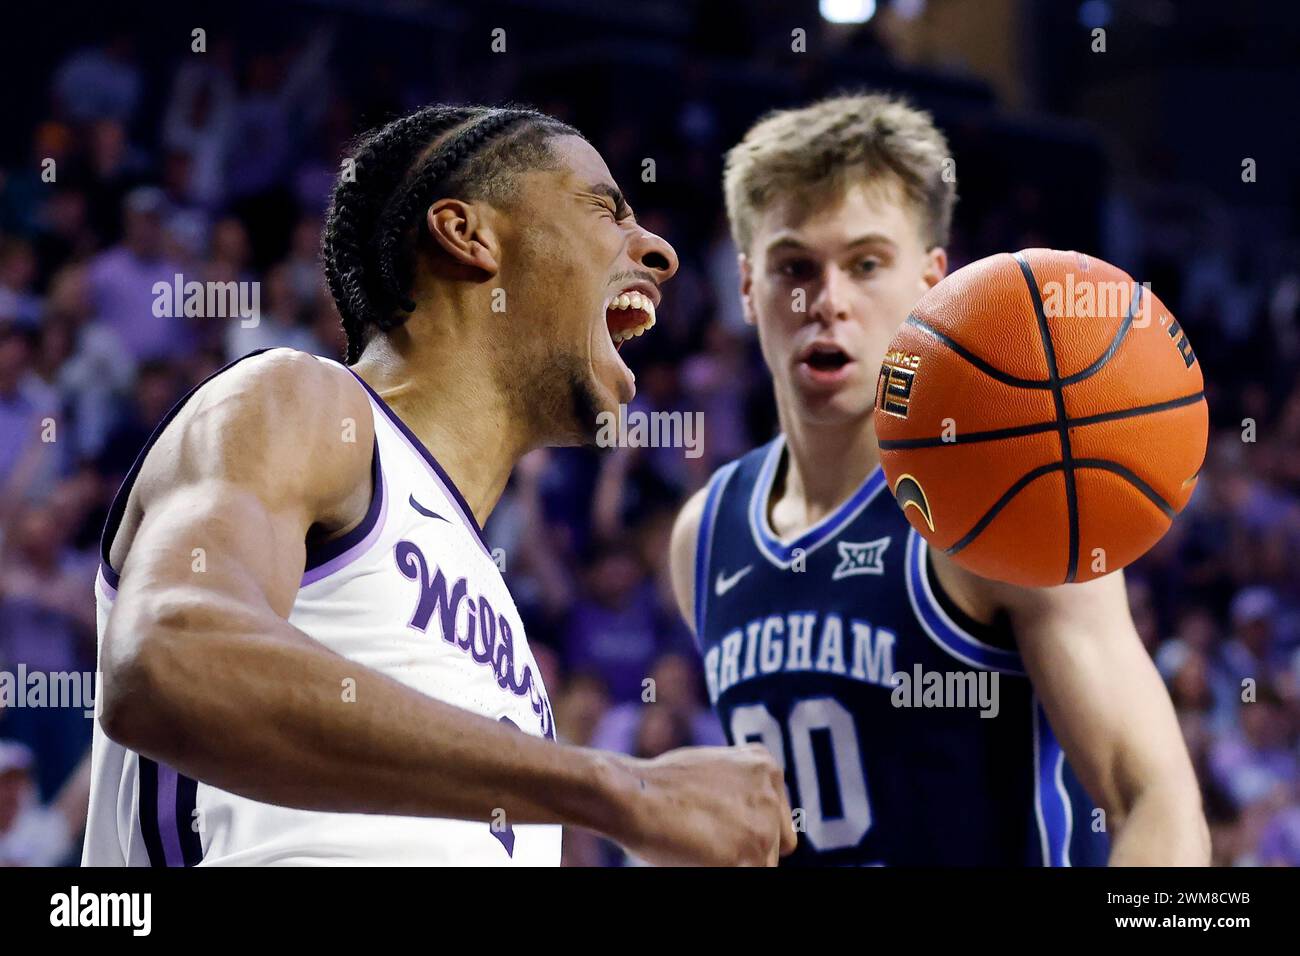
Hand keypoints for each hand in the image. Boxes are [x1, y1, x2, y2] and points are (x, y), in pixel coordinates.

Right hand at [609, 744, 795, 865]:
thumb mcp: (713, 767)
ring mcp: (763, 826)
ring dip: (736, 862)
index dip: (752, 828)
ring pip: (764, 864)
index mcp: (765, 765)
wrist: (634, 796)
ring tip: (702, 845)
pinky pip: (748, 875)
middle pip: (777, 842)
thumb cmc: (659, 784)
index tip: (729, 829)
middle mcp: (772, 793)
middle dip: (752, 847)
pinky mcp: (750, 857)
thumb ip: (741, 787)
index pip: (778, 814)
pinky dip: (722, 870)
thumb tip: (749, 815)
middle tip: (714, 840)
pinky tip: (699, 855)